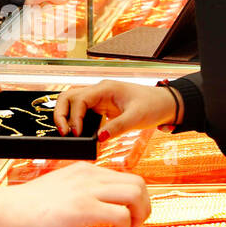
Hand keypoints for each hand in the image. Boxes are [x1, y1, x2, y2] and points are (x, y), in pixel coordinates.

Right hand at [0, 164, 150, 226]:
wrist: (7, 210)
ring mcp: (88, 191)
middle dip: (143, 208)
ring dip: (138, 217)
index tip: (126, 218)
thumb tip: (98, 213)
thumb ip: (81, 196)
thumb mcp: (61, 192)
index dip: (134, 200)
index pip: (126, 178)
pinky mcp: (84, 209)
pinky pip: (121, 214)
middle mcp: (90, 176)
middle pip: (139, 184)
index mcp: (85, 171)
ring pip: (136, 195)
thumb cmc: (28, 208)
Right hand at [53, 80, 177, 139]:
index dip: (74, 117)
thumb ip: (117, 127)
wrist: (164, 103)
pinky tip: (76, 131)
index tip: (77, 133)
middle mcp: (99, 90)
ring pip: (72, 101)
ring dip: (65, 115)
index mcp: (106, 88)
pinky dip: (74, 118)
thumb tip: (99, 138)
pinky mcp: (101, 106)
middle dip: (61, 113)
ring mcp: (98, 97)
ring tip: (66, 133)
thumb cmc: (153, 105)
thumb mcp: (136, 118)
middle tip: (64, 133)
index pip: (79, 99)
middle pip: (68, 96)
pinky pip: (81, 109)